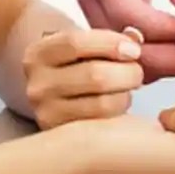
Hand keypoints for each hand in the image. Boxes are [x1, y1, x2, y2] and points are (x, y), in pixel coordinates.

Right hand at [22, 28, 143, 128]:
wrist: (50, 96)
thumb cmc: (72, 66)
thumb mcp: (81, 45)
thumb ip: (108, 39)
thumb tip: (134, 37)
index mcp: (38, 54)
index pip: (75, 43)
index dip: (111, 43)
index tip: (133, 49)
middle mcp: (38, 85)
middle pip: (95, 75)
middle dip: (127, 72)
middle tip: (136, 71)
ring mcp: (48, 114)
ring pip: (103, 104)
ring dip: (125, 94)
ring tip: (126, 88)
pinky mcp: (63, 135)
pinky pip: (104, 125)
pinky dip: (119, 113)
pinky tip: (117, 103)